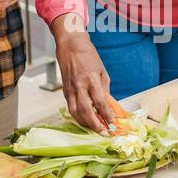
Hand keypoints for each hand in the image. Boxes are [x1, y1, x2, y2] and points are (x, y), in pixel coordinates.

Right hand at [51, 16, 114, 133]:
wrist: (70, 45)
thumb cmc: (88, 55)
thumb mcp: (102, 70)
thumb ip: (105, 88)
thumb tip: (108, 104)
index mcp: (92, 79)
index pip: (100, 102)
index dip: (106, 115)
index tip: (112, 124)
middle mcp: (80, 86)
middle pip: (87, 111)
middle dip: (95, 125)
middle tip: (103, 132)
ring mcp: (70, 89)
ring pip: (76, 112)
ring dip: (85, 123)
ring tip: (94, 129)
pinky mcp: (64, 90)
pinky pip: (70, 107)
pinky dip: (78, 116)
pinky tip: (84, 120)